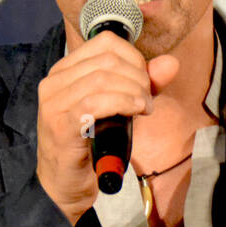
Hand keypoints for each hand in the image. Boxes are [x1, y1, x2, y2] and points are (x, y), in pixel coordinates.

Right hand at [36, 31, 178, 224]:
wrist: (65, 184)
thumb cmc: (91, 144)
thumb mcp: (121, 108)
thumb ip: (144, 84)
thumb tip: (170, 63)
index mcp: (66, 70)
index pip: (106, 42)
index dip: (135, 58)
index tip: (145, 82)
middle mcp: (55, 80)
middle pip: (108, 60)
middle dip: (138, 77)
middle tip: (146, 100)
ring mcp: (54, 101)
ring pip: (102, 79)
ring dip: (133, 92)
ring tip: (143, 108)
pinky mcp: (61, 124)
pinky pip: (95, 102)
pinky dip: (122, 102)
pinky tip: (136, 111)